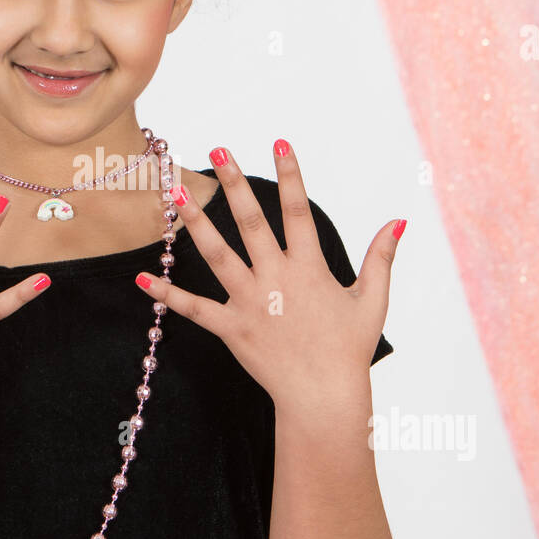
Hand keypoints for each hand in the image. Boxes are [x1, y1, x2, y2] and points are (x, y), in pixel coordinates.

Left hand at [134, 141, 403, 408]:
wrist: (324, 397)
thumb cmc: (349, 350)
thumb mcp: (372, 301)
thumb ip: (382, 257)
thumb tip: (398, 220)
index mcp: (310, 268)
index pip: (298, 211)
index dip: (290, 174)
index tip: (278, 141)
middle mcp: (277, 279)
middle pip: (252, 222)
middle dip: (235, 184)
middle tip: (218, 149)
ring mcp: (251, 303)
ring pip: (218, 255)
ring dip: (195, 224)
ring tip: (175, 194)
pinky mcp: (232, 328)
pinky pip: (194, 308)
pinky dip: (167, 294)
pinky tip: (141, 276)